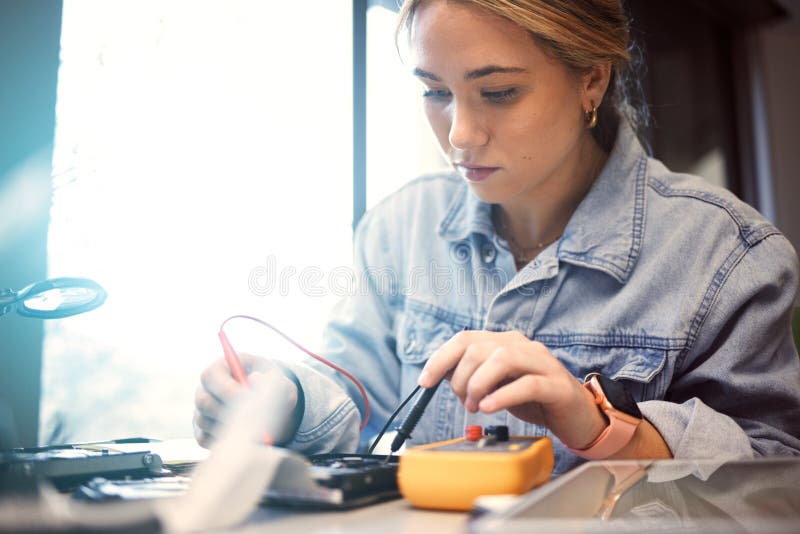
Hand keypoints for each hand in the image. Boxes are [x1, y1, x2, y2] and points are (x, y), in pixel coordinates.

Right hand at [193, 353, 298, 447]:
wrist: (269, 407)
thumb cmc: (272, 388)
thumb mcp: (279, 381)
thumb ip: (271, 379)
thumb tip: (255, 379)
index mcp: (221, 368)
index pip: (211, 376)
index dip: (227, 389)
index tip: (247, 400)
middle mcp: (206, 388)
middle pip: (203, 401)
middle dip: (226, 412)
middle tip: (250, 420)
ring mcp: (201, 410)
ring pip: (204, 422)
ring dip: (227, 428)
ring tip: (251, 428)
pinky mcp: (202, 430)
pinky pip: (205, 439)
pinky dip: (222, 441)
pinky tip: (241, 437)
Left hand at [418, 330, 607, 449]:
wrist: (578, 416)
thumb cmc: (534, 400)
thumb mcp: (498, 385)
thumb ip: (474, 376)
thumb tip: (441, 377)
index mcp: (505, 342)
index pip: (464, 339)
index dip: (440, 359)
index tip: (425, 382)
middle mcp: (523, 346)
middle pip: (479, 348)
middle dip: (461, 378)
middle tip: (464, 402)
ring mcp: (543, 363)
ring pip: (503, 358)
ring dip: (479, 384)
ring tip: (476, 405)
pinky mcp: (557, 385)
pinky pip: (527, 384)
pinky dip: (503, 396)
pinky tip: (490, 407)